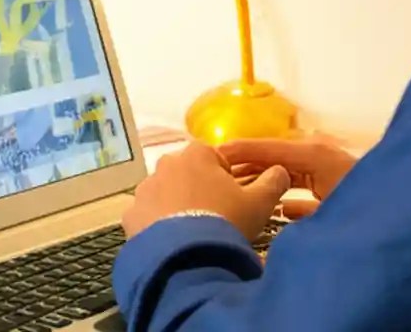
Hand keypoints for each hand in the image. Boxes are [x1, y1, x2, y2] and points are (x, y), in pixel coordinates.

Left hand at [122, 142, 290, 240]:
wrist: (188, 257)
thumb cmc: (226, 220)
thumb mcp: (260, 202)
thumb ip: (273, 181)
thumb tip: (280, 170)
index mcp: (197, 153)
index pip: (216, 158)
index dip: (227, 179)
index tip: (234, 200)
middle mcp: (166, 164)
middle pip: (188, 174)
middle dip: (199, 190)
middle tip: (214, 217)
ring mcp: (144, 189)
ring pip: (166, 194)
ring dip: (177, 206)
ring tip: (193, 233)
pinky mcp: (130, 215)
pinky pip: (148, 217)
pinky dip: (158, 225)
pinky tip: (173, 242)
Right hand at [219, 136, 358, 219]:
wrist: (408, 208)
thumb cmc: (370, 210)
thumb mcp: (328, 213)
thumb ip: (295, 212)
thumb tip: (260, 215)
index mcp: (315, 155)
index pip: (268, 148)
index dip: (240, 151)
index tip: (212, 155)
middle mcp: (319, 157)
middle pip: (273, 159)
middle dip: (246, 168)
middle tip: (214, 177)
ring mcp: (327, 170)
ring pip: (285, 172)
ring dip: (262, 182)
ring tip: (234, 192)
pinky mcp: (333, 186)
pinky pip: (301, 186)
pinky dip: (284, 193)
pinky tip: (272, 208)